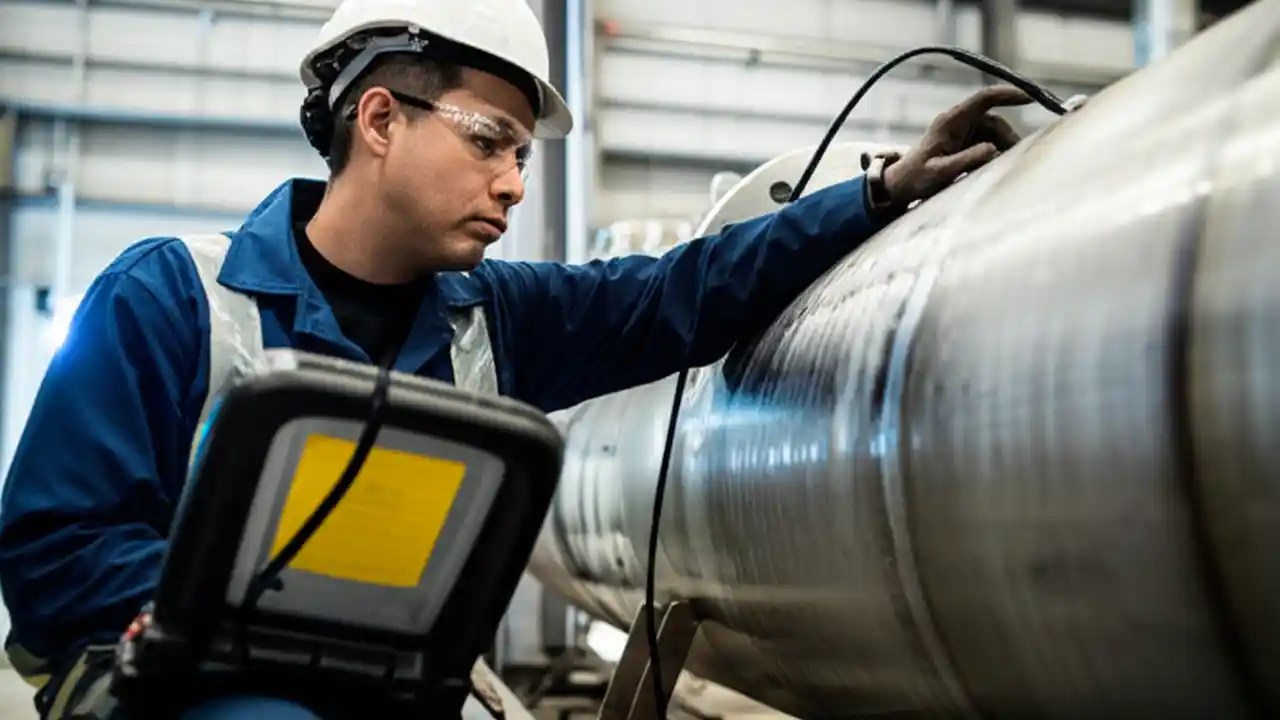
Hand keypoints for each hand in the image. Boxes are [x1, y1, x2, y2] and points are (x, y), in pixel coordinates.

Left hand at [882, 85, 1032, 206]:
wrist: (899, 185)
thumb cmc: (916, 178)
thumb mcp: (940, 173)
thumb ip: (966, 161)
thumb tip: (993, 149)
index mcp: (950, 121)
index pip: (984, 99)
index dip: (1008, 95)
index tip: (1030, 97)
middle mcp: (957, 121)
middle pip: (994, 121)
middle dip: (1009, 138)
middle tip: (1019, 159)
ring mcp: (960, 131)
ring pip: (993, 133)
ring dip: (1003, 147)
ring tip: (1007, 167)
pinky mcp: (962, 142)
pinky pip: (986, 142)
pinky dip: (995, 153)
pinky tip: (995, 169)